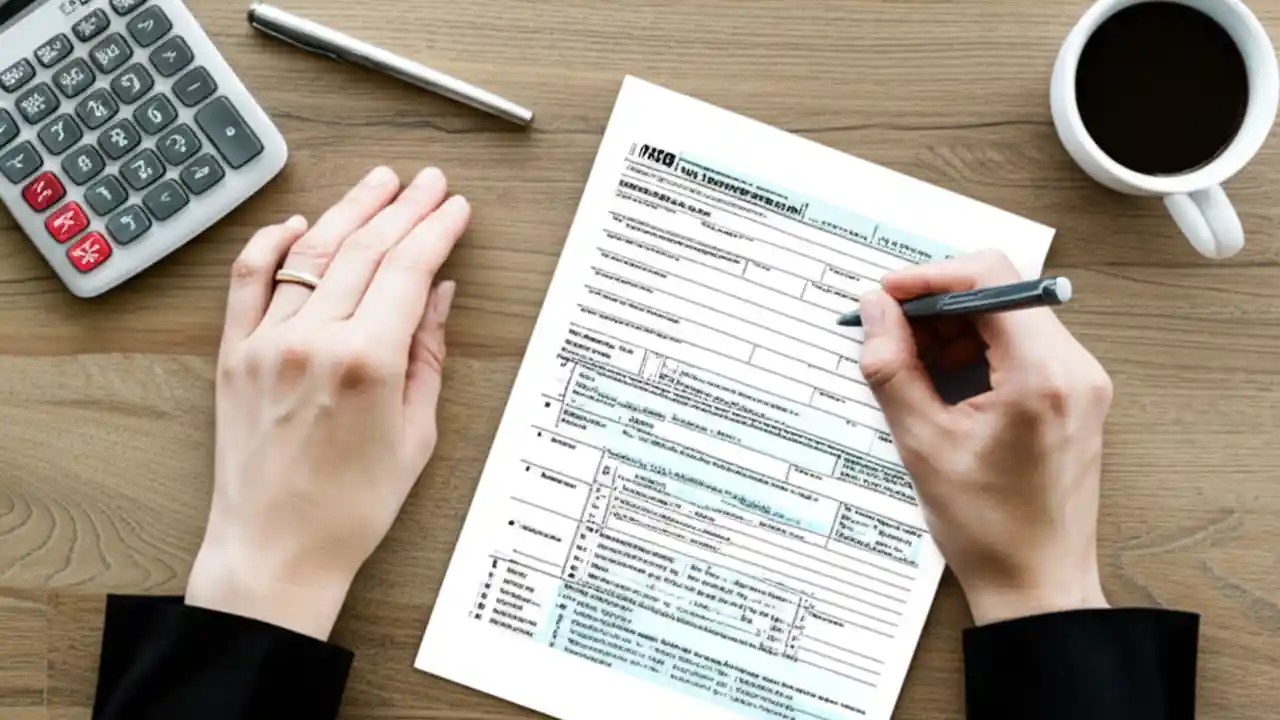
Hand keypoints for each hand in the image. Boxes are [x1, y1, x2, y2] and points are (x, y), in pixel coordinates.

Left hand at [186, 166, 469, 639]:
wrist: (277, 548)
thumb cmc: (352, 507)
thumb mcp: (416, 432)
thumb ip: (428, 353)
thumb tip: (440, 294)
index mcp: (368, 361)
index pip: (409, 268)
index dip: (438, 229)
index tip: (456, 208)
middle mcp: (314, 339)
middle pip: (366, 248)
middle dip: (404, 207)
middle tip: (429, 183)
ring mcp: (268, 342)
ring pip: (312, 251)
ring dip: (350, 209)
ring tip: (379, 183)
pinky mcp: (234, 353)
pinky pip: (247, 278)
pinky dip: (271, 242)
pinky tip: (299, 222)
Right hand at [857, 250, 1111, 625]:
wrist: (1038, 584)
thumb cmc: (991, 531)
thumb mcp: (922, 444)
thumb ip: (891, 368)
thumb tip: (874, 313)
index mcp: (1042, 377)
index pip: (988, 277)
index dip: (928, 277)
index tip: (887, 297)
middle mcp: (1074, 370)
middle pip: (999, 291)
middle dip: (935, 305)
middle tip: (888, 334)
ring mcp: (1081, 381)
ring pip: (1007, 315)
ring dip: (953, 329)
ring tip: (912, 369)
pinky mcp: (1075, 394)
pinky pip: (1021, 345)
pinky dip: (976, 351)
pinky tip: (942, 385)